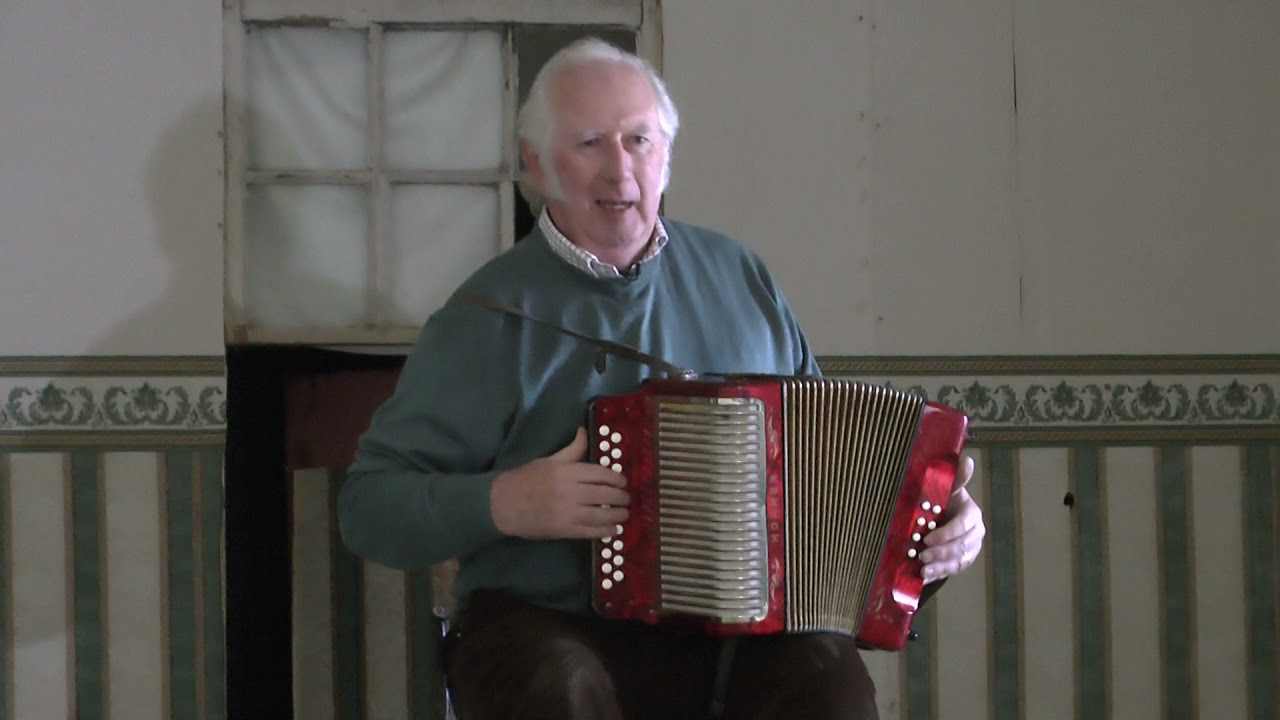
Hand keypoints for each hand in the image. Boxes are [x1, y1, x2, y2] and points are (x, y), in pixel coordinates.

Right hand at [490, 427, 629, 538]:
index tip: (622, 482)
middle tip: (626, 499)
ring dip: (617, 515)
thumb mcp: (549, 460)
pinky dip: (605, 531)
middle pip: (605, 494)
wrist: (503, 504)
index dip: (617, 478)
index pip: (601, 473)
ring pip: (601, 514)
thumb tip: (583, 431)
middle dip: (620, 497)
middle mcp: (571, 491)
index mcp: (568, 471)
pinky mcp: (564, 530)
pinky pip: (591, 531)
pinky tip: (613, 530)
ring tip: (624, 514)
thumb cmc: (526, 479)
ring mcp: (568, 513)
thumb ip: (571, 450)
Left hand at [919, 455, 984, 582]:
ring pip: (958, 561)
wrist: (943, 516)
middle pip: (962, 546)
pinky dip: (939, 574)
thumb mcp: (947, 488)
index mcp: (972, 515)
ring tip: (922, 570)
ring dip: (940, 567)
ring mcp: (971, 550)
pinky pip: (953, 571)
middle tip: (921, 555)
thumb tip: (968, 460)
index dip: (946, 533)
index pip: (963, 526)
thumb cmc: (944, 500)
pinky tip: (924, 576)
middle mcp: (975, 534)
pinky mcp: (963, 561)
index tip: (927, 538)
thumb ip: (956, 478)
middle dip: (941, 552)